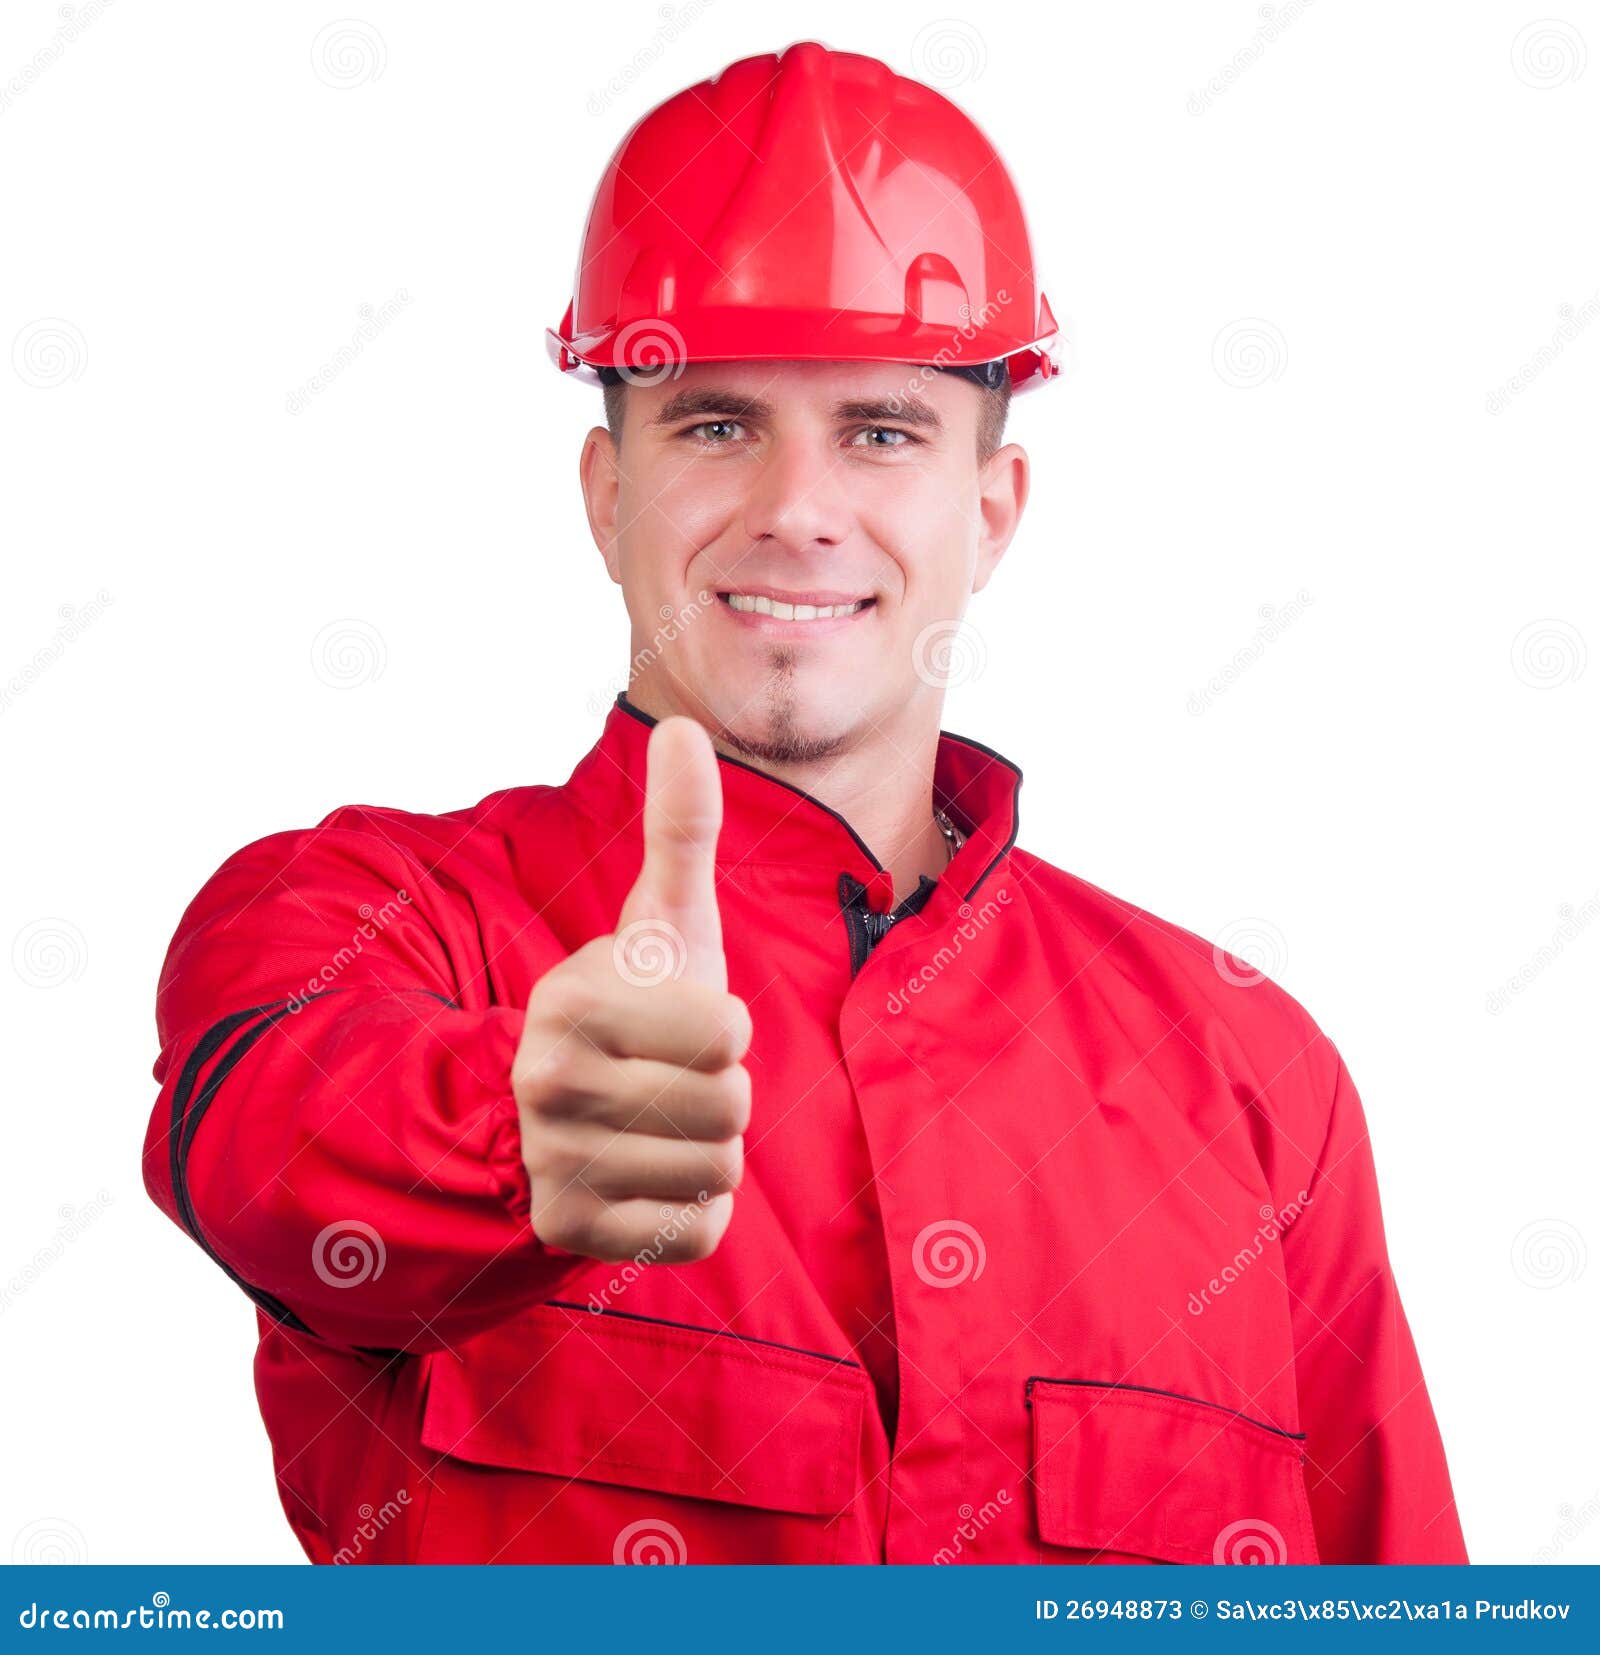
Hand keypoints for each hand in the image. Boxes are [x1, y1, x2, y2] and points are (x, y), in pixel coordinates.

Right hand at [512, 716, 750, 1263]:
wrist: (542, 1107)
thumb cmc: (629, 1005)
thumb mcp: (658, 920)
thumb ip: (679, 830)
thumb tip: (685, 725)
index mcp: (574, 999)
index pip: (728, 1033)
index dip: (724, 1024)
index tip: (683, 1019)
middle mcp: (550, 1083)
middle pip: (730, 1106)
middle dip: (721, 1091)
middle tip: (671, 1076)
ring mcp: (554, 1164)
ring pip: (717, 1168)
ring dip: (707, 1148)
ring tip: (657, 1122)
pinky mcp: (571, 1233)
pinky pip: (697, 1228)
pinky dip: (691, 1206)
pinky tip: (647, 1175)